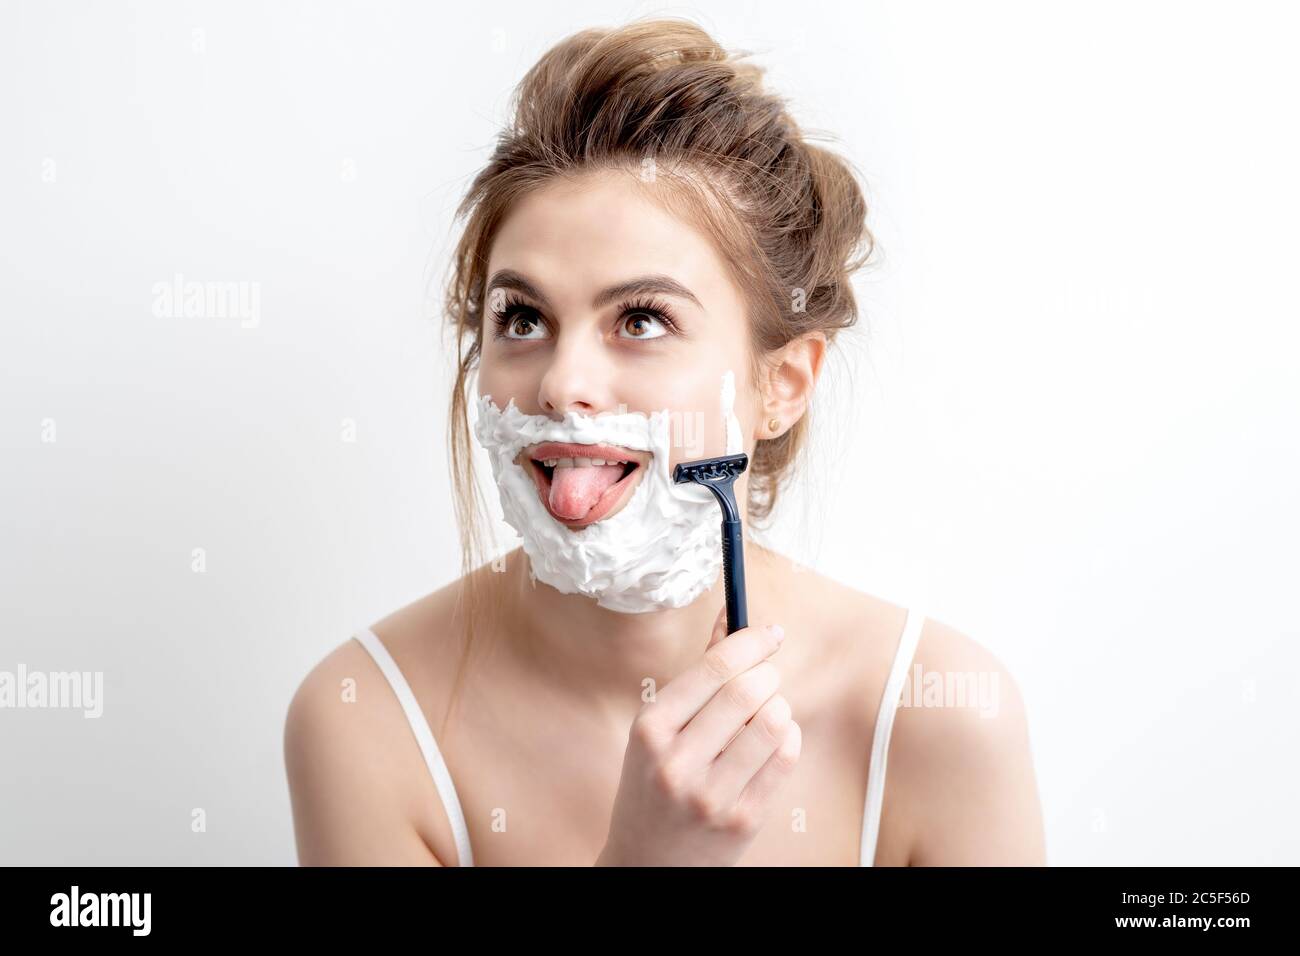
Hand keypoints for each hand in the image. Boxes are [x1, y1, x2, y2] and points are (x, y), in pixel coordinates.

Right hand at [597, 604, 800, 865]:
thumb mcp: (657, 729)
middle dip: (768, 673)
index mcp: (650, 730)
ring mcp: (711, 795)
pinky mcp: (743, 820)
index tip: (768, 633)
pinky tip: (774, 740)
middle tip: (767, 674)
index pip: (712, 668)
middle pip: (747, 691)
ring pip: (773, 723)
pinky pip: (785, 759)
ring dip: (779, 707)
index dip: (750, 642)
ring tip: (767, 711)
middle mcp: (677, 762)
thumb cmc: (652, 784)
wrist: (646, 863)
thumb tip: (731, 617)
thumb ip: (698, 674)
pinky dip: (789, 737)